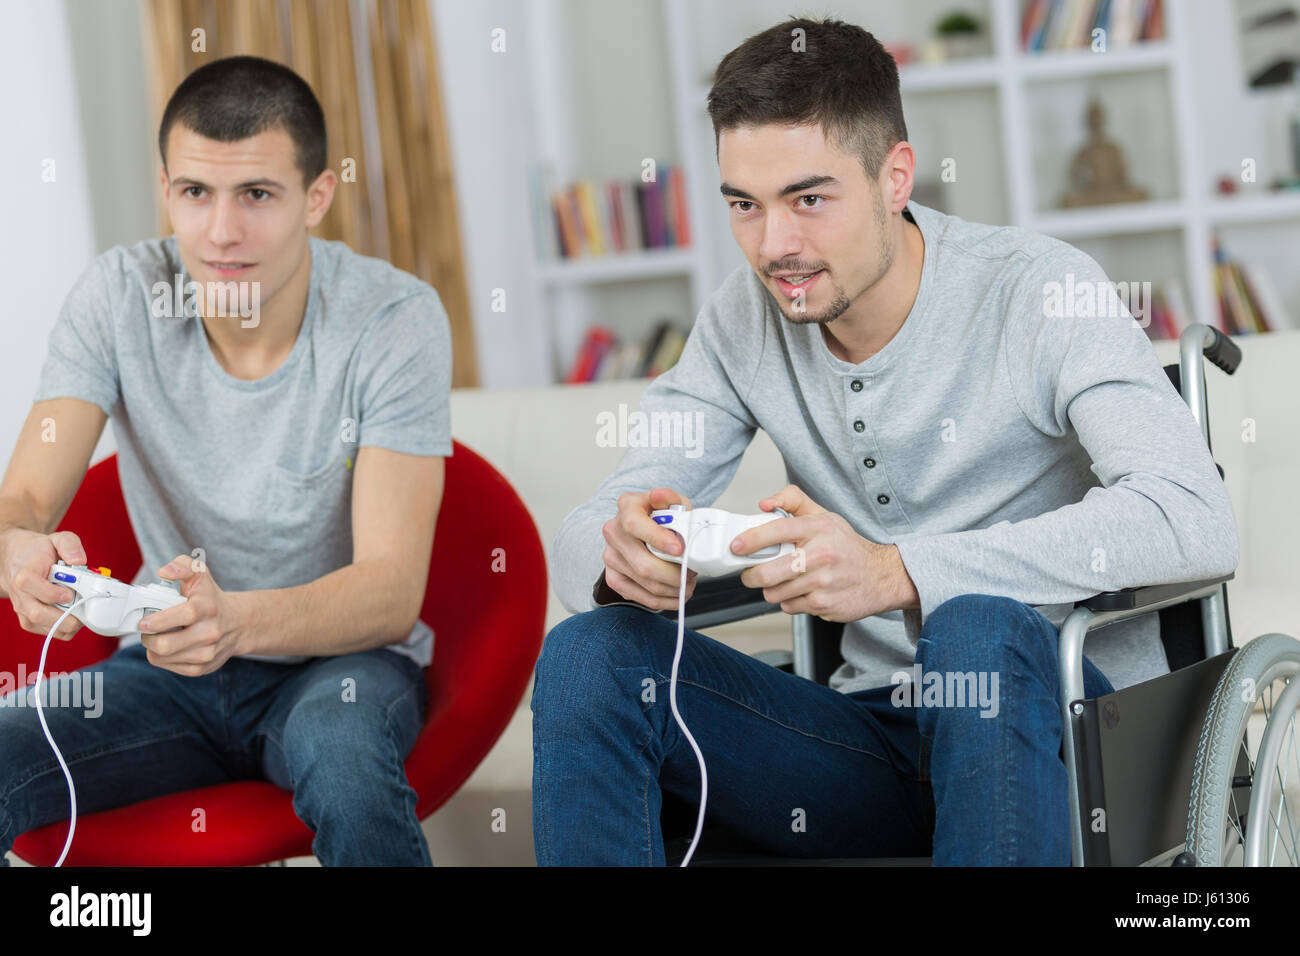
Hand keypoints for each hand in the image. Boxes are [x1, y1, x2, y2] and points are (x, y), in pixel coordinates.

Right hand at [0, 529, 87, 640]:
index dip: (54, 594)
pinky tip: (75, 613)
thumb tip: (80, 560)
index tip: (70, 592)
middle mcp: (21, 597)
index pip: (34, 589)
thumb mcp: (57, 539)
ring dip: (70, 622)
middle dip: (67, 615)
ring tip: (83, 609)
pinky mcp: (30, 622)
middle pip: (39, 615)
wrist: (18, 560)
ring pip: (47, 628)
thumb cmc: (39, 552)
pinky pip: (51, 632)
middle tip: (85, 607)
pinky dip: (67, 627)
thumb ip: (70, 545)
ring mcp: (24, 612)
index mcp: (24, 576)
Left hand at [137, 554, 239, 675]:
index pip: (183, 616)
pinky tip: (169, 645)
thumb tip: (164, 572)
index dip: (158, 621)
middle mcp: (210, 633)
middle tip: (146, 629)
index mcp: (208, 608)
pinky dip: (162, 657)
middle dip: (147, 637)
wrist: (238, 624)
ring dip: (152, 647)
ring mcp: (207, 653)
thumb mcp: (200, 575)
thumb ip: (182, 565)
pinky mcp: (202, 668)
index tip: (144, 621)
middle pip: (165, 645)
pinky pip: (168, 666)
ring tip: (158, 635)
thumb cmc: (211, 599)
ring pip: (162, 657)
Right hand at [601, 487, 698, 610]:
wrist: (643, 527)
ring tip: (688, 582)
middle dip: (675, 574)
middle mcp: (613, 531)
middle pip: (644, 564)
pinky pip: (641, 597)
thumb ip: (670, 498)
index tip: (679, 550)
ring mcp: (611, 557)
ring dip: (673, 588)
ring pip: (646, 583)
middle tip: (693, 573)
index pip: (635, 524)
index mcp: (627, 506)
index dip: (657, 539)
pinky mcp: (613, 578)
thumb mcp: (671, 501)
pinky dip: (664, 600)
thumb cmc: (660, 515)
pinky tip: (676, 594)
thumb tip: (660, 496)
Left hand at [733, 484, 919, 621]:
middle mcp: (821, 555)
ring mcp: (822, 583)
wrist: (881, 577)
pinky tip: (801, 591)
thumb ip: (793, 501)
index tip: (736, 546)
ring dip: (772, 589)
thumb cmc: (847, 547)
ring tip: (783, 580)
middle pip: (767, 573)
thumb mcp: (825, 516)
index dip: (751, 539)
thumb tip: (764, 503)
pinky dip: (789, 601)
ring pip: (774, 593)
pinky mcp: (824, 605)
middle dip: (751, 575)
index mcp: (819, 528)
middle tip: (751, 573)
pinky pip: (789, 606)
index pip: (777, 530)